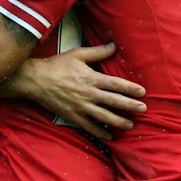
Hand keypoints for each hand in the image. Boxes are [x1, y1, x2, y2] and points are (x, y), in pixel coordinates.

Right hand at [5, 43, 146, 141]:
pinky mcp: (72, 115)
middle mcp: (88, 93)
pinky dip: (100, 132)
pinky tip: (109, 136)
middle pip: (113, 101)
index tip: (142, 92)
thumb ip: (98, 51)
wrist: (36, 80)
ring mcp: (81, 106)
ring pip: (104, 116)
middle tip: (144, 109)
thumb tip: (114, 45)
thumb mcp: (78, 54)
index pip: (115, 84)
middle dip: (130, 106)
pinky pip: (89, 126)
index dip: (130, 88)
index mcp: (91, 78)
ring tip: (131, 125)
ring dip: (119, 121)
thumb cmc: (57, 65)